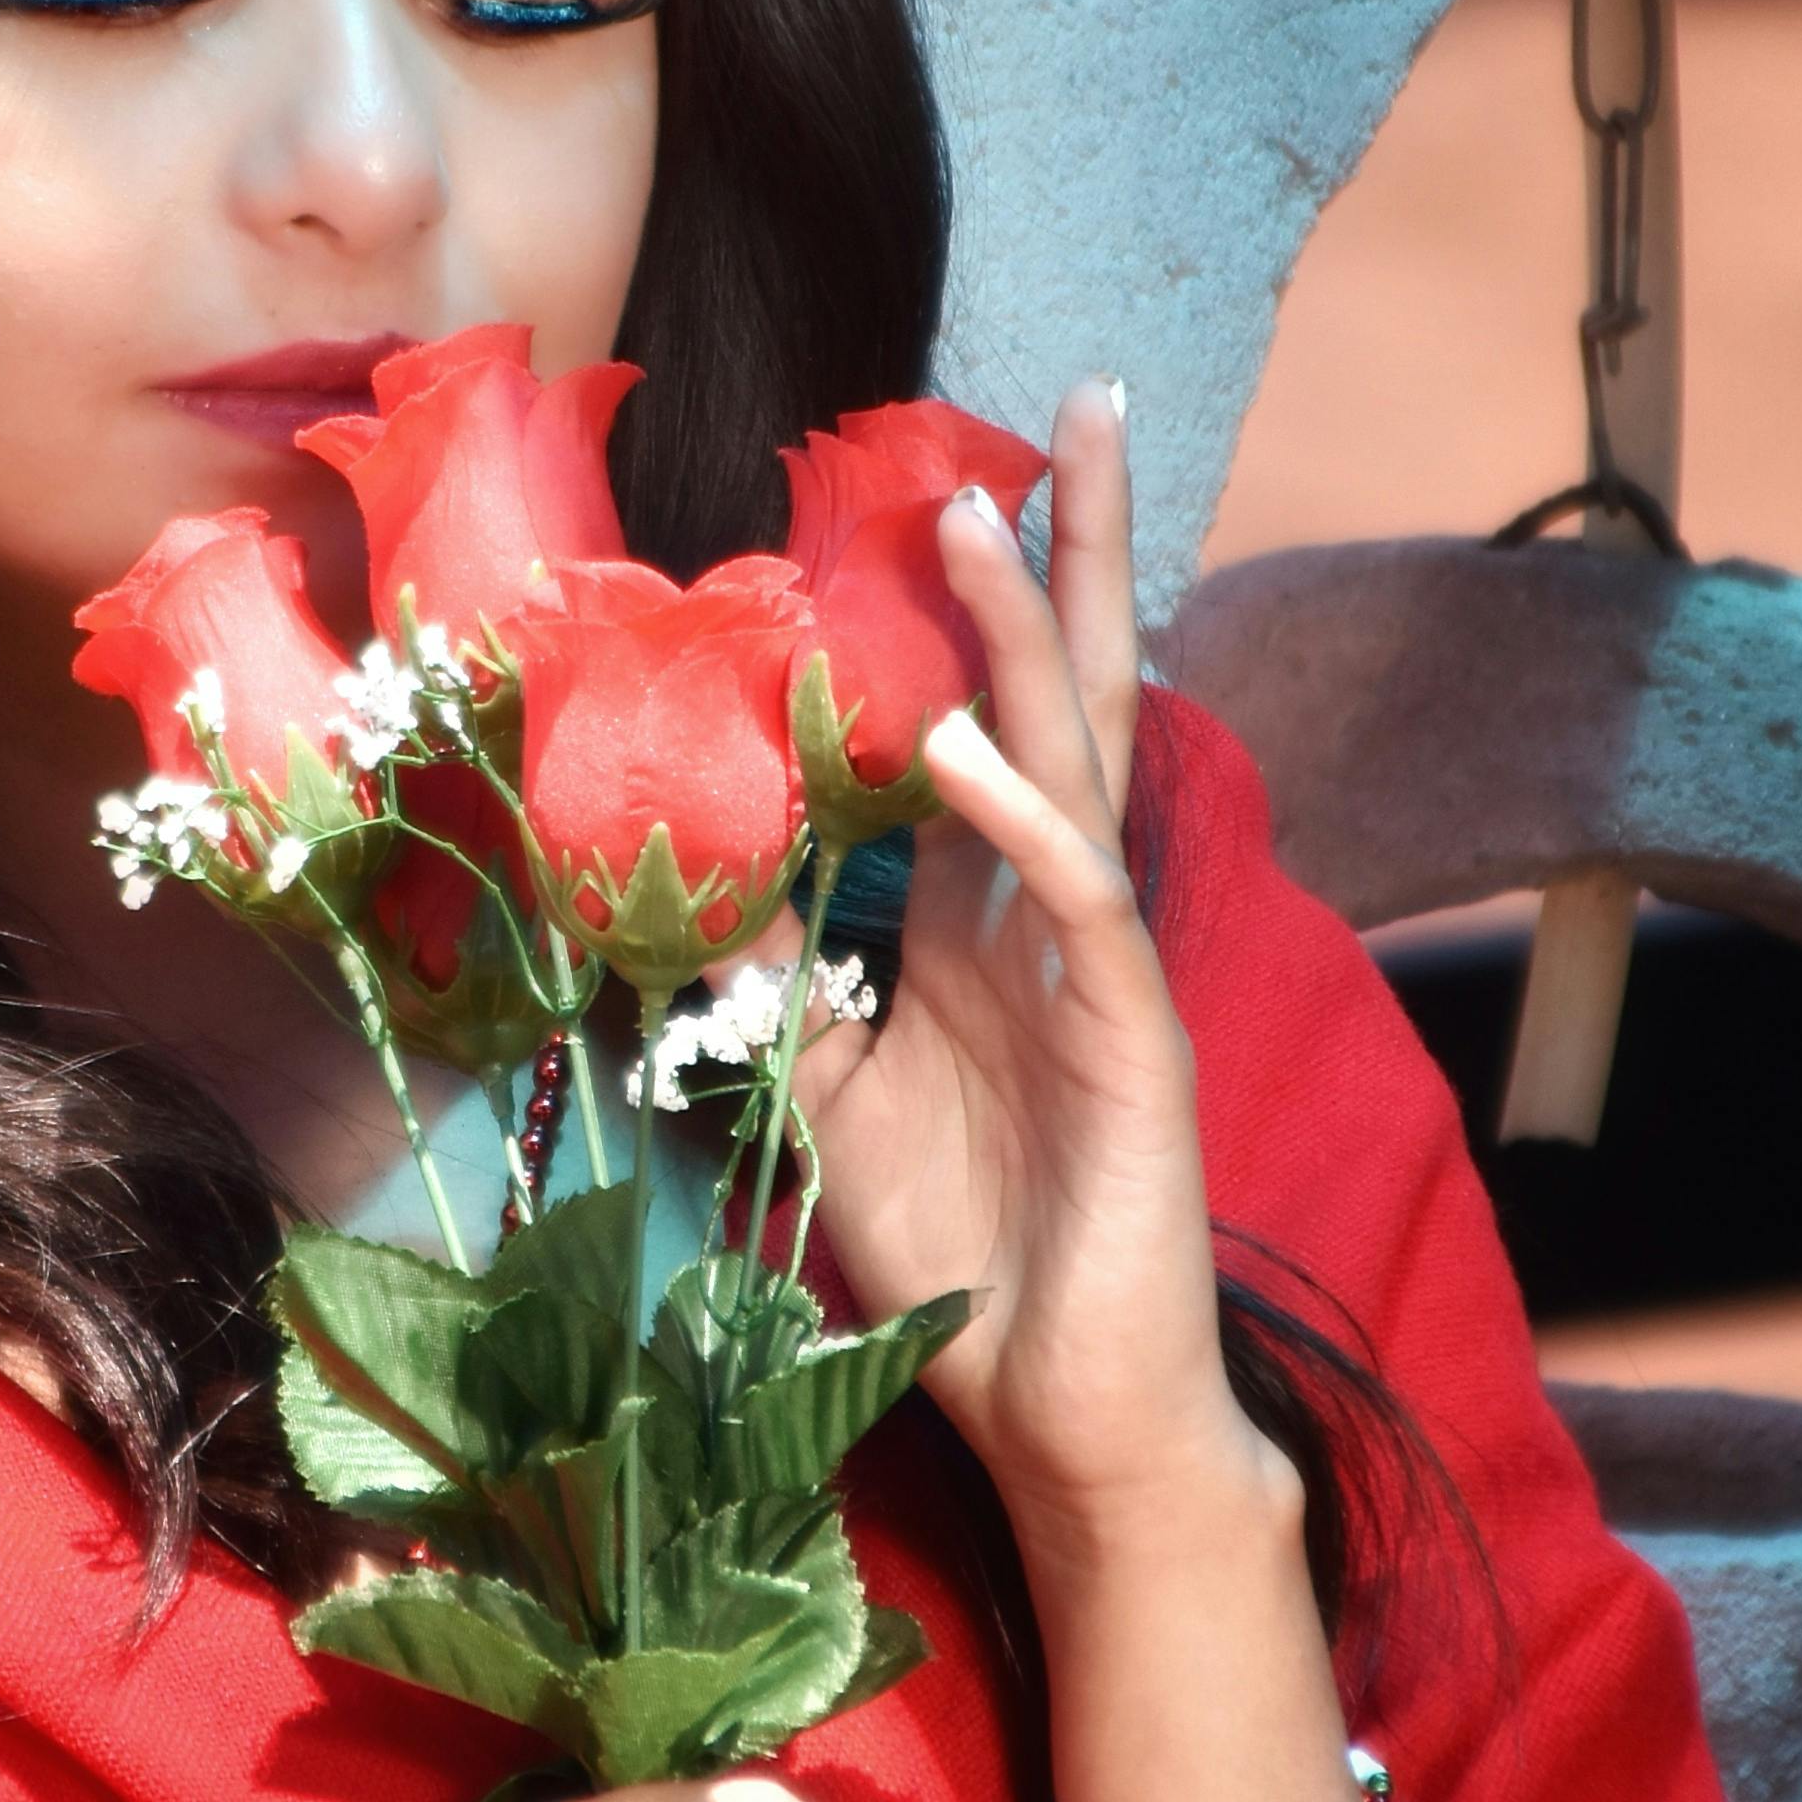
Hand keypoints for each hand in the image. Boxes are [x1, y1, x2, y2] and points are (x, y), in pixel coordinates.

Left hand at [793, 382, 1288, 1557]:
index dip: (986, 599)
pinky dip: (1024, 817)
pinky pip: (1081, 904)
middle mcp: (1061, 909)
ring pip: (1080, 758)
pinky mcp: (1135, 1042)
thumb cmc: (959, 1244)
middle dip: (1081, 545)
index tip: (950, 468)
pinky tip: (970, 746)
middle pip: (1080, 687)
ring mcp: (1107, 965)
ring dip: (1033, 634)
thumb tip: (667, 857)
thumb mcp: (823, 1080)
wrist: (1058, 1401)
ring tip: (982, 513)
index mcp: (997, 907)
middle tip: (1083, 400)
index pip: (999, 709)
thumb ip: (767, 963)